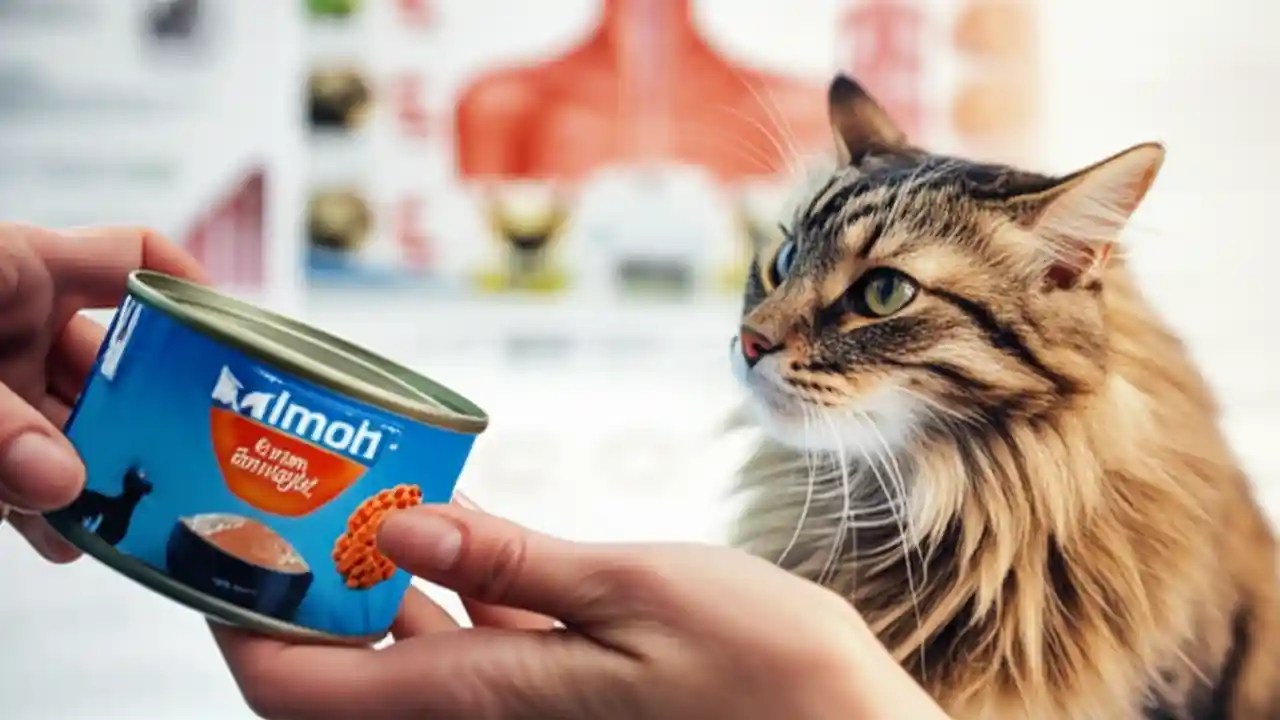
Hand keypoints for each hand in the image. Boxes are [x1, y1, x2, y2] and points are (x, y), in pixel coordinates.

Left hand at [0, 223, 205, 560]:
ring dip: (96, 476)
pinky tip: (59, 539)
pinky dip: (42, 503)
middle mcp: (17, 322)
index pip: (134, 259)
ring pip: (72, 424)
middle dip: (146, 419)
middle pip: (117, 362)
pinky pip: (24, 464)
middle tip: (183, 467)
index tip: (238, 349)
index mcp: (19, 271)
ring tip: (124, 524)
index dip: (192, 292)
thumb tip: (64, 482)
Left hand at [214, 503, 949, 719]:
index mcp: (476, 700)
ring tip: (350, 494)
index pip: (295, 689)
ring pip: (396, 652)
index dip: (235, 622)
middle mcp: (478, 717)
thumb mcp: (631, 589)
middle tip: (282, 495)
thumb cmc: (758, 669)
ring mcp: (515, 705)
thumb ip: (507, 561)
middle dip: (290, 590)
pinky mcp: (553, 687)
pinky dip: (437, 587)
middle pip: (329, 674)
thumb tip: (394, 526)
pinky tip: (447, 528)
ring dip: (360, 583)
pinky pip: (463, 640)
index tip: (217, 542)